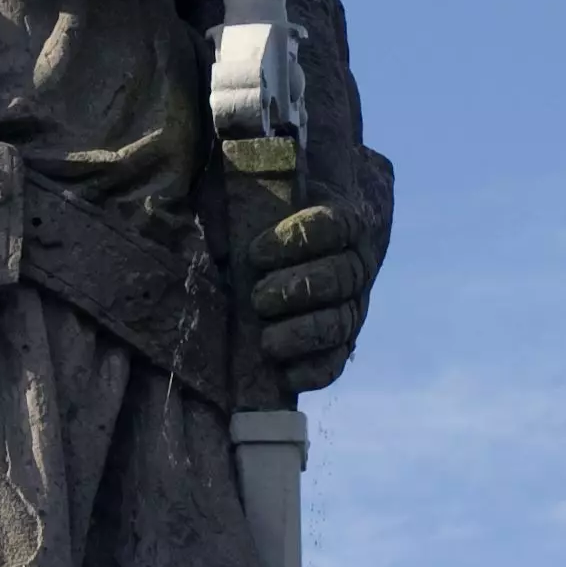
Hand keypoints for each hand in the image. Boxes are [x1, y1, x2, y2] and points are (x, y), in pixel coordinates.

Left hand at [247, 200, 378, 389]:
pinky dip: (315, 371)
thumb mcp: (244, 195)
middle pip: (340, 276)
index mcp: (339, 219)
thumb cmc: (253, 216)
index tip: (254, 251)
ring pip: (341, 322)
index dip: (298, 239)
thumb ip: (235, 191)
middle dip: (299, 288)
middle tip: (257, 297)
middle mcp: (353, 262)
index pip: (334, 225)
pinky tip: (286, 375)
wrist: (276, 250)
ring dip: (305, 332)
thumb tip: (212, 205)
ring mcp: (351, 305)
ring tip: (267, 341)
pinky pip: (336, 361)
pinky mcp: (339, 342)